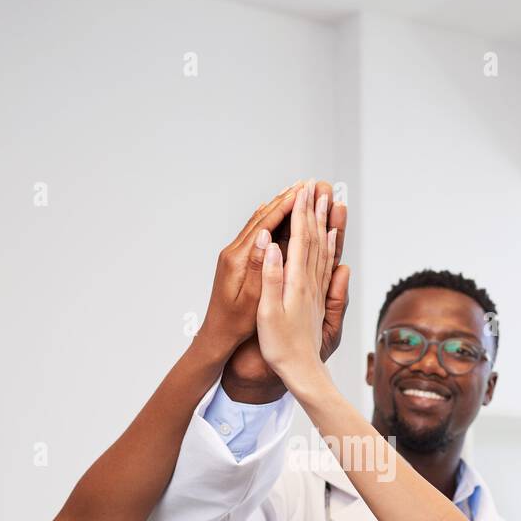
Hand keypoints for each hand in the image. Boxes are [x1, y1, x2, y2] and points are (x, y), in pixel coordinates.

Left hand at [194, 183, 301, 358]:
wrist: (216, 336)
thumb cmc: (235, 325)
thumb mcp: (252, 300)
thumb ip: (259, 268)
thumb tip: (266, 238)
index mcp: (238, 260)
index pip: (265, 224)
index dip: (285, 206)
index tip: (302, 191)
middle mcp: (234, 253)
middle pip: (261, 217)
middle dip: (283, 199)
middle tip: (304, 184)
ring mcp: (234, 256)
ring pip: (258, 223)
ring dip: (277, 206)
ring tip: (294, 193)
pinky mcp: (237, 261)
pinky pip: (256, 234)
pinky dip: (270, 220)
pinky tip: (277, 215)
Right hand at [224, 180, 349, 402]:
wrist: (301, 372)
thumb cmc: (280, 347)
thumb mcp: (267, 313)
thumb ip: (271, 278)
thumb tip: (272, 245)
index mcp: (296, 282)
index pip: (300, 238)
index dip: (301, 212)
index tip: (303, 188)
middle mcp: (310, 282)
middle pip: (315, 238)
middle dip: (316, 209)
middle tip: (319, 184)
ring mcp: (316, 290)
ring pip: (323, 248)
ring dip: (325, 223)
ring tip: (329, 202)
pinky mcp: (318, 299)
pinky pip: (326, 266)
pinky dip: (330, 247)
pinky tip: (331, 238)